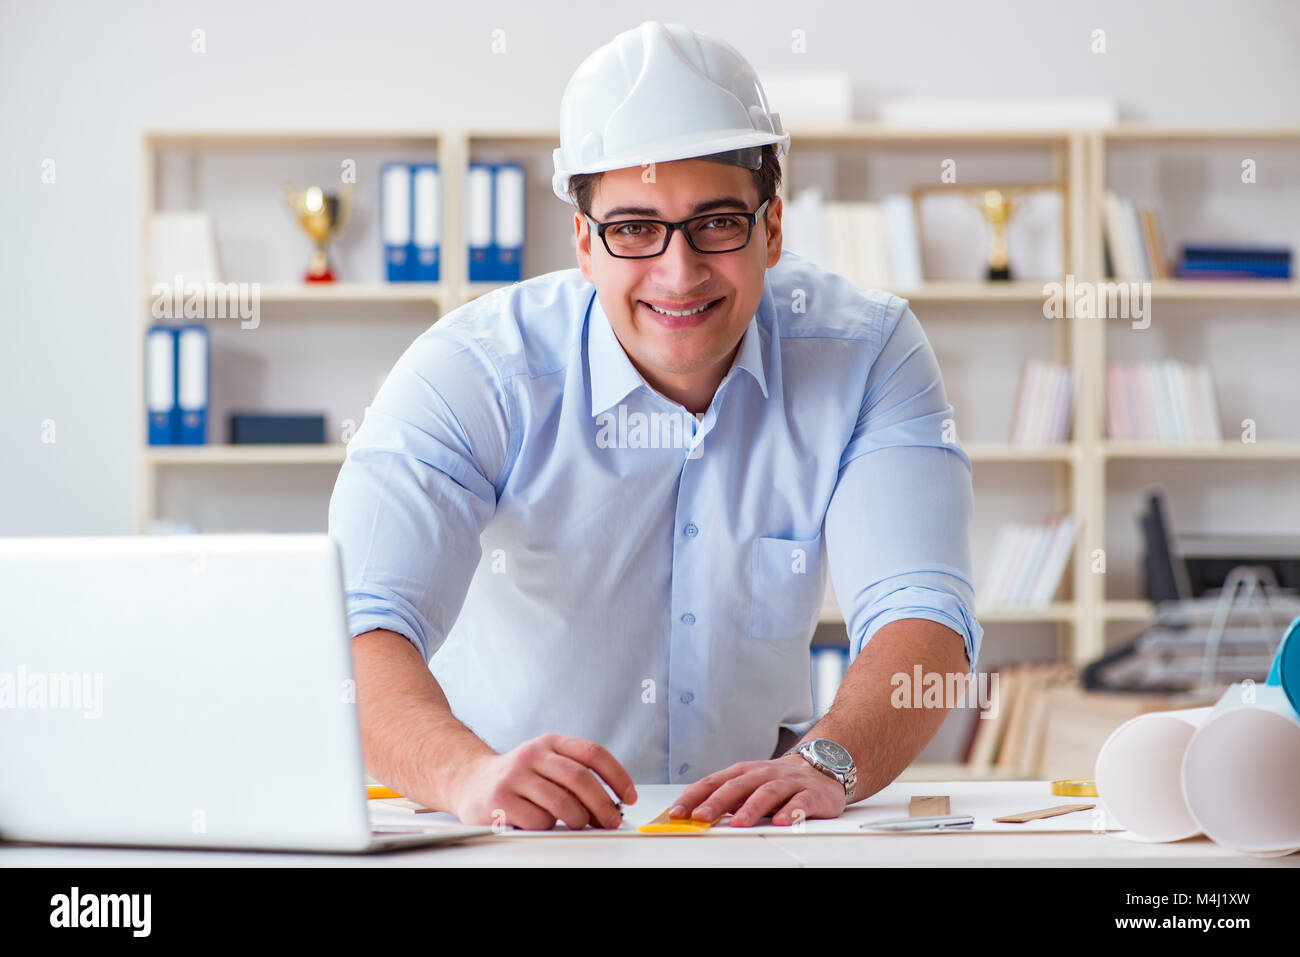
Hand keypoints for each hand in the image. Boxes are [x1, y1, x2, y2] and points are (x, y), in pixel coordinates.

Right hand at [448, 733, 636, 830]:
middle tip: (611, 820)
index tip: (629, 796)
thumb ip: (575, 774)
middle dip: (603, 804)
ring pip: (562, 802)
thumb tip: (612, 801)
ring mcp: (515, 776)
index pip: (592, 753)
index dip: (617, 775)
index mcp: (550, 742)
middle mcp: (532, 754)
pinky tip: (542, 822)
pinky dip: (548, 827)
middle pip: (580, 778)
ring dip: (578, 819)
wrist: (469, 780)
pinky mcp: (500, 800)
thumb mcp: (545, 762)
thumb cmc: (517, 776)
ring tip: (579, 824)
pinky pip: (537, 820)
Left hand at [668, 752, 845, 826]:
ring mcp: (788, 783)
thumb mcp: (748, 786)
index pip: (713, 782)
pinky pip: (801, 802)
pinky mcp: (811, 794)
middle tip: (701, 816)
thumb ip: (725, 799)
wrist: (821, 766)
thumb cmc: (777, 781)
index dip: (694, 796)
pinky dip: (791, 811)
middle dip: (717, 801)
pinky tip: (782, 821)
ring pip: (767, 792)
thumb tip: (692, 815)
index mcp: (743, 772)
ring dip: (751, 807)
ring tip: (739, 823)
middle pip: (737, 785)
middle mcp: (763, 774)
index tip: (677, 812)